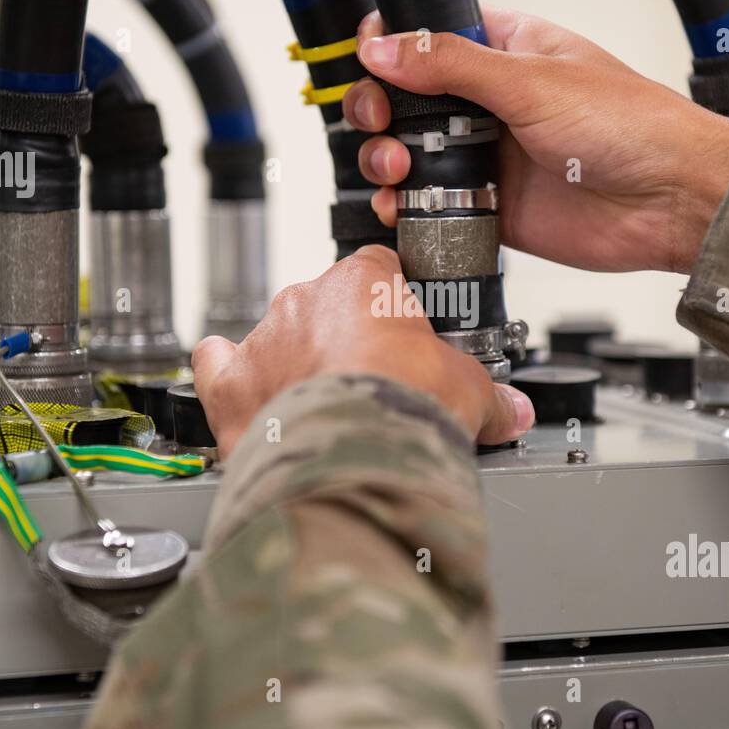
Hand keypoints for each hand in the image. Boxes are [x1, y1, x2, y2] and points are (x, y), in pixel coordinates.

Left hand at [190, 246, 534, 456]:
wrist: (352, 459)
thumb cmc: (402, 408)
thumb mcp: (468, 393)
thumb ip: (489, 395)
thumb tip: (511, 410)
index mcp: (363, 284)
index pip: (381, 270)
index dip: (397, 303)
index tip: (409, 332)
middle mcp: (306, 301)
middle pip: (328, 306)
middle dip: (349, 340)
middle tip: (374, 382)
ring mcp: (264, 340)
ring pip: (277, 337)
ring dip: (297, 363)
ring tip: (324, 407)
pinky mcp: (231, 386)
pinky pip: (217, 365)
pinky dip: (229, 377)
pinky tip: (248, 393)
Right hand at [342, 8, 728, 273]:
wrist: (671, 201)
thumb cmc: (631, 127)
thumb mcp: (531, 82)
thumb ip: (450, 65)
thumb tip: (384, 47)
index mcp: (506, 51)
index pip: (429, 37)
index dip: (392, 47)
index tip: (372, 62)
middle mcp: (491, 103)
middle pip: (405, 98)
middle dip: (379, 108)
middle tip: (381, 120)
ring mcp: (488, 156)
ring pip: (409, 154)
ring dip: (386, 159)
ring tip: (399, 167)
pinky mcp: (489, 206)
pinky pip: (430, 206)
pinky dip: (405, 207)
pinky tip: (401, 204)